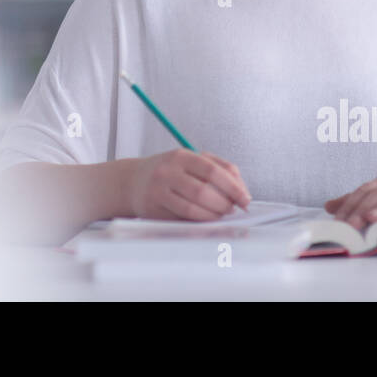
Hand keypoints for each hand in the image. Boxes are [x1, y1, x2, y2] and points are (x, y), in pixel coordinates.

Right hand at [122, 149, 251, 219]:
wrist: (132, 182)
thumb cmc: (168, 172)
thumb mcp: (190, 160)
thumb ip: (218, 167)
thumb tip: (242, 189)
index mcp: (181, 156)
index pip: (213, 170)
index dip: (233, 186)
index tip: (245, 199)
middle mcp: (168, 170)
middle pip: (204, 190)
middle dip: (225, 203)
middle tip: (233, 209)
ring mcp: (159, 189)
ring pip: (193, 206)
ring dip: (214, 214)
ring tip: (222, 214)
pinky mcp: (154, 207)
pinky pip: (183, 217)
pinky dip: (200, 220)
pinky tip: (207, 219)